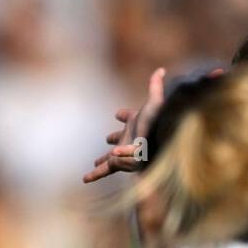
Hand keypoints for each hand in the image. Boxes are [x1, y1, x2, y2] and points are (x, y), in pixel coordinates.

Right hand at [84, 67, 166, 183]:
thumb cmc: (158, 123)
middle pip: (120, 141)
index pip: (129, 118)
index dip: (124, 115)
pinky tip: (86, 177)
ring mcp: (124, 154)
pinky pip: (107, 168)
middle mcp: (130, 141)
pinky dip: (97, 172)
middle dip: (114, 140)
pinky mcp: (119, 163)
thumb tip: (161, 70)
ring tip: (93, 168)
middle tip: (107, 139)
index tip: (118, 114)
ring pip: (111, 160)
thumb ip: (155, 87)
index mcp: (137, 125)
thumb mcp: (155, 103)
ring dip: (102, 163)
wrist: (159, 143)